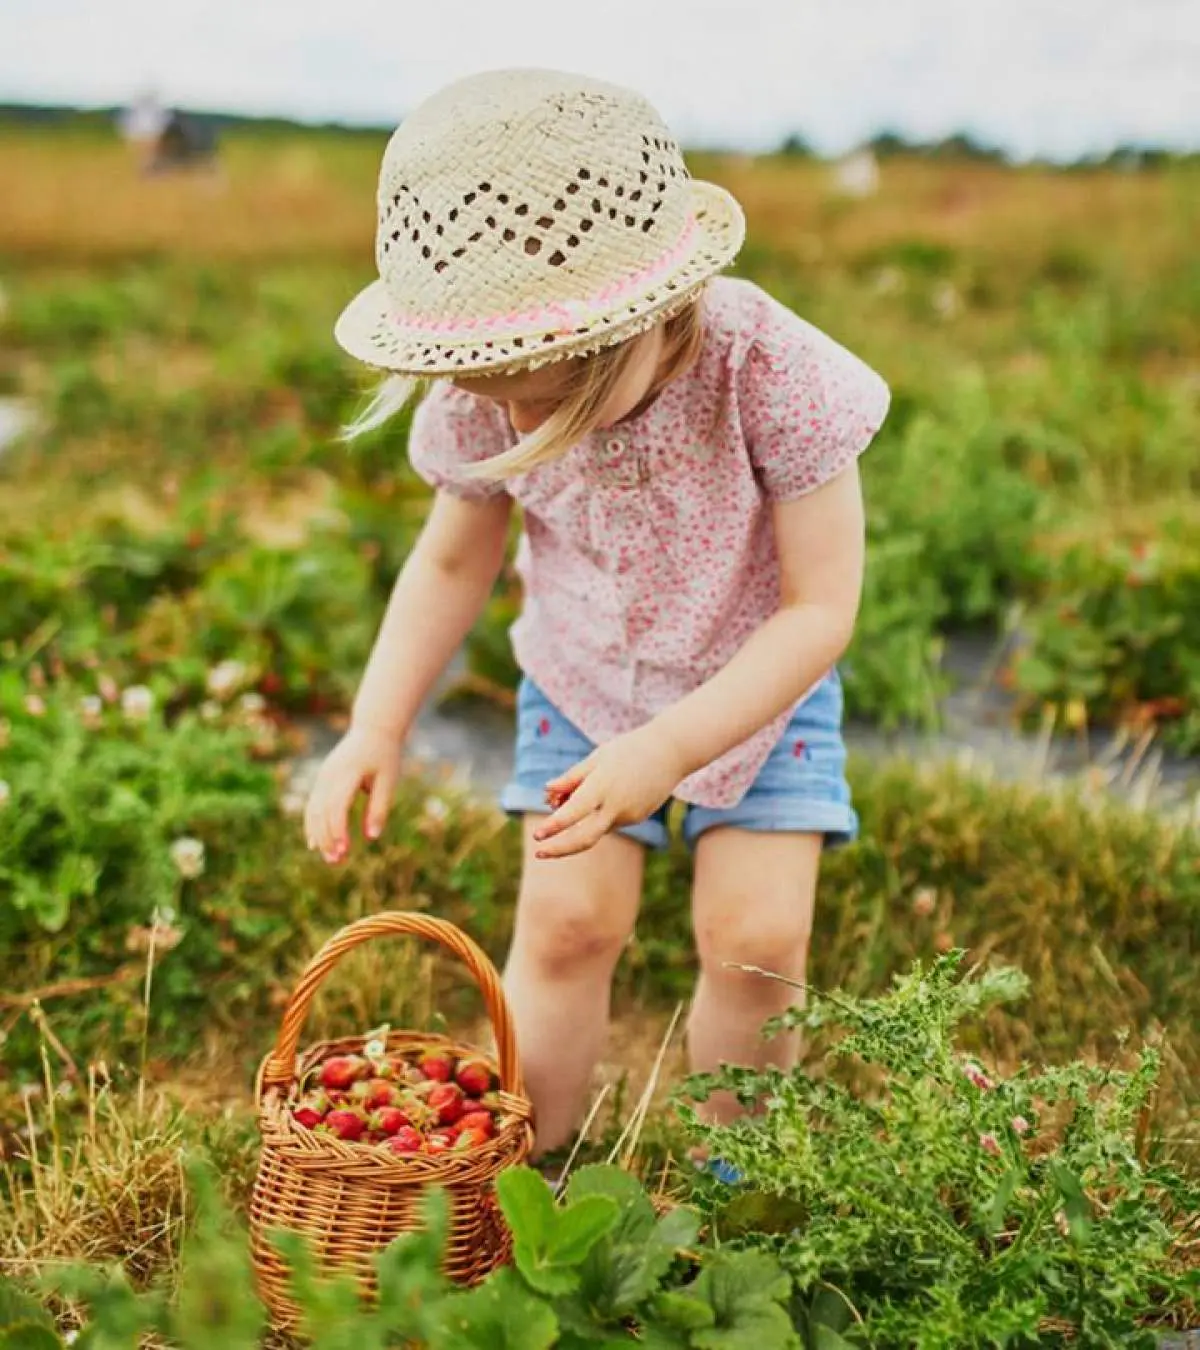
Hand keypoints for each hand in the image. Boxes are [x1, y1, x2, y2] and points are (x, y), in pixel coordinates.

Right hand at [304, 724, 404, 863]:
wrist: (373, 729)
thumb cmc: (385, 756)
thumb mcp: (388, 780)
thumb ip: (379, 807)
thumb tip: (372, 837)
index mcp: (348, 772)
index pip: (338, 806)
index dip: (338, 830)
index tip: (344, 851)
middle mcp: (329, 775)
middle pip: (322, 812)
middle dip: (328, 838)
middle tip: (337, 862)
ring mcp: (322, 777)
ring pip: (313, 811)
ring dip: (319, 836)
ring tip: (330, 859)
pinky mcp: (321, 780)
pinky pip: (312, 806)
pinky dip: (313, 825)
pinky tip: (316, 845)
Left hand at [533, 724, 687, 859]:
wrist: (671, 752)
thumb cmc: (629, 750)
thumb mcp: (597, 758)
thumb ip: (572, 778)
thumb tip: (547, 791)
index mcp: (602, 787)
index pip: (573, 813)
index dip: (553, 826)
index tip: (537, 835)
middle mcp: (616, 807)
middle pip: (584, 839)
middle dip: (559, 849)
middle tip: (539, 853)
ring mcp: (629, 815)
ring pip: (597, 826)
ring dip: (578, 821)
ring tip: (563, 798)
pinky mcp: (637, 817)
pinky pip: (611, 819)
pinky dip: (598, 813)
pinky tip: (605, 790)